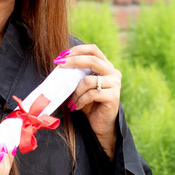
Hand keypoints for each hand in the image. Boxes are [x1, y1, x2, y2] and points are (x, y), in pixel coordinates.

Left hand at [56, 44, 119, 158]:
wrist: (101, 124)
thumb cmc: (90, 103)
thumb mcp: (82, 86)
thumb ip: (77, 74)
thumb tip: (60, 64)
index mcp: (106, 66)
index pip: (93, 50)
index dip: (78, 50)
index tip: (63, 55)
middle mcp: (113, 72)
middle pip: (92, 60)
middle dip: (74, 61)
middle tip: (59, 65)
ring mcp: (115, 84)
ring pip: (89, 80)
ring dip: (76, 91)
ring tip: (72, 100)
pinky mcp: (113, 96)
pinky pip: (92, 94)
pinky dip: (81, 100)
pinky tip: (77, 106)